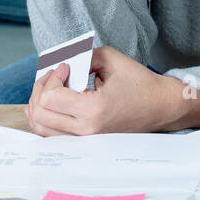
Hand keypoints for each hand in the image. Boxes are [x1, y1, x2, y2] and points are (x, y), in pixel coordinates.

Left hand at [23, 46, 199, 134]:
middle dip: (41, 88)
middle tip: (54, 74)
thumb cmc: (139, 83)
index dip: (52, 76)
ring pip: (41, 128)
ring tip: (49, 87)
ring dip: (38, 104)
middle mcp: (86, 130)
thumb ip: (80, 56)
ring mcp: (85, 140)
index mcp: (93, 110)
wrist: (160, 107)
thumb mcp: (110, 59)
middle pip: (40, 114)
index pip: (50, 97)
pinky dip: (44, 118)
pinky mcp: (85, 142)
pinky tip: (45, 104)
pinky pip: (52, 135)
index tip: (66, 66)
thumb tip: (59, 62)